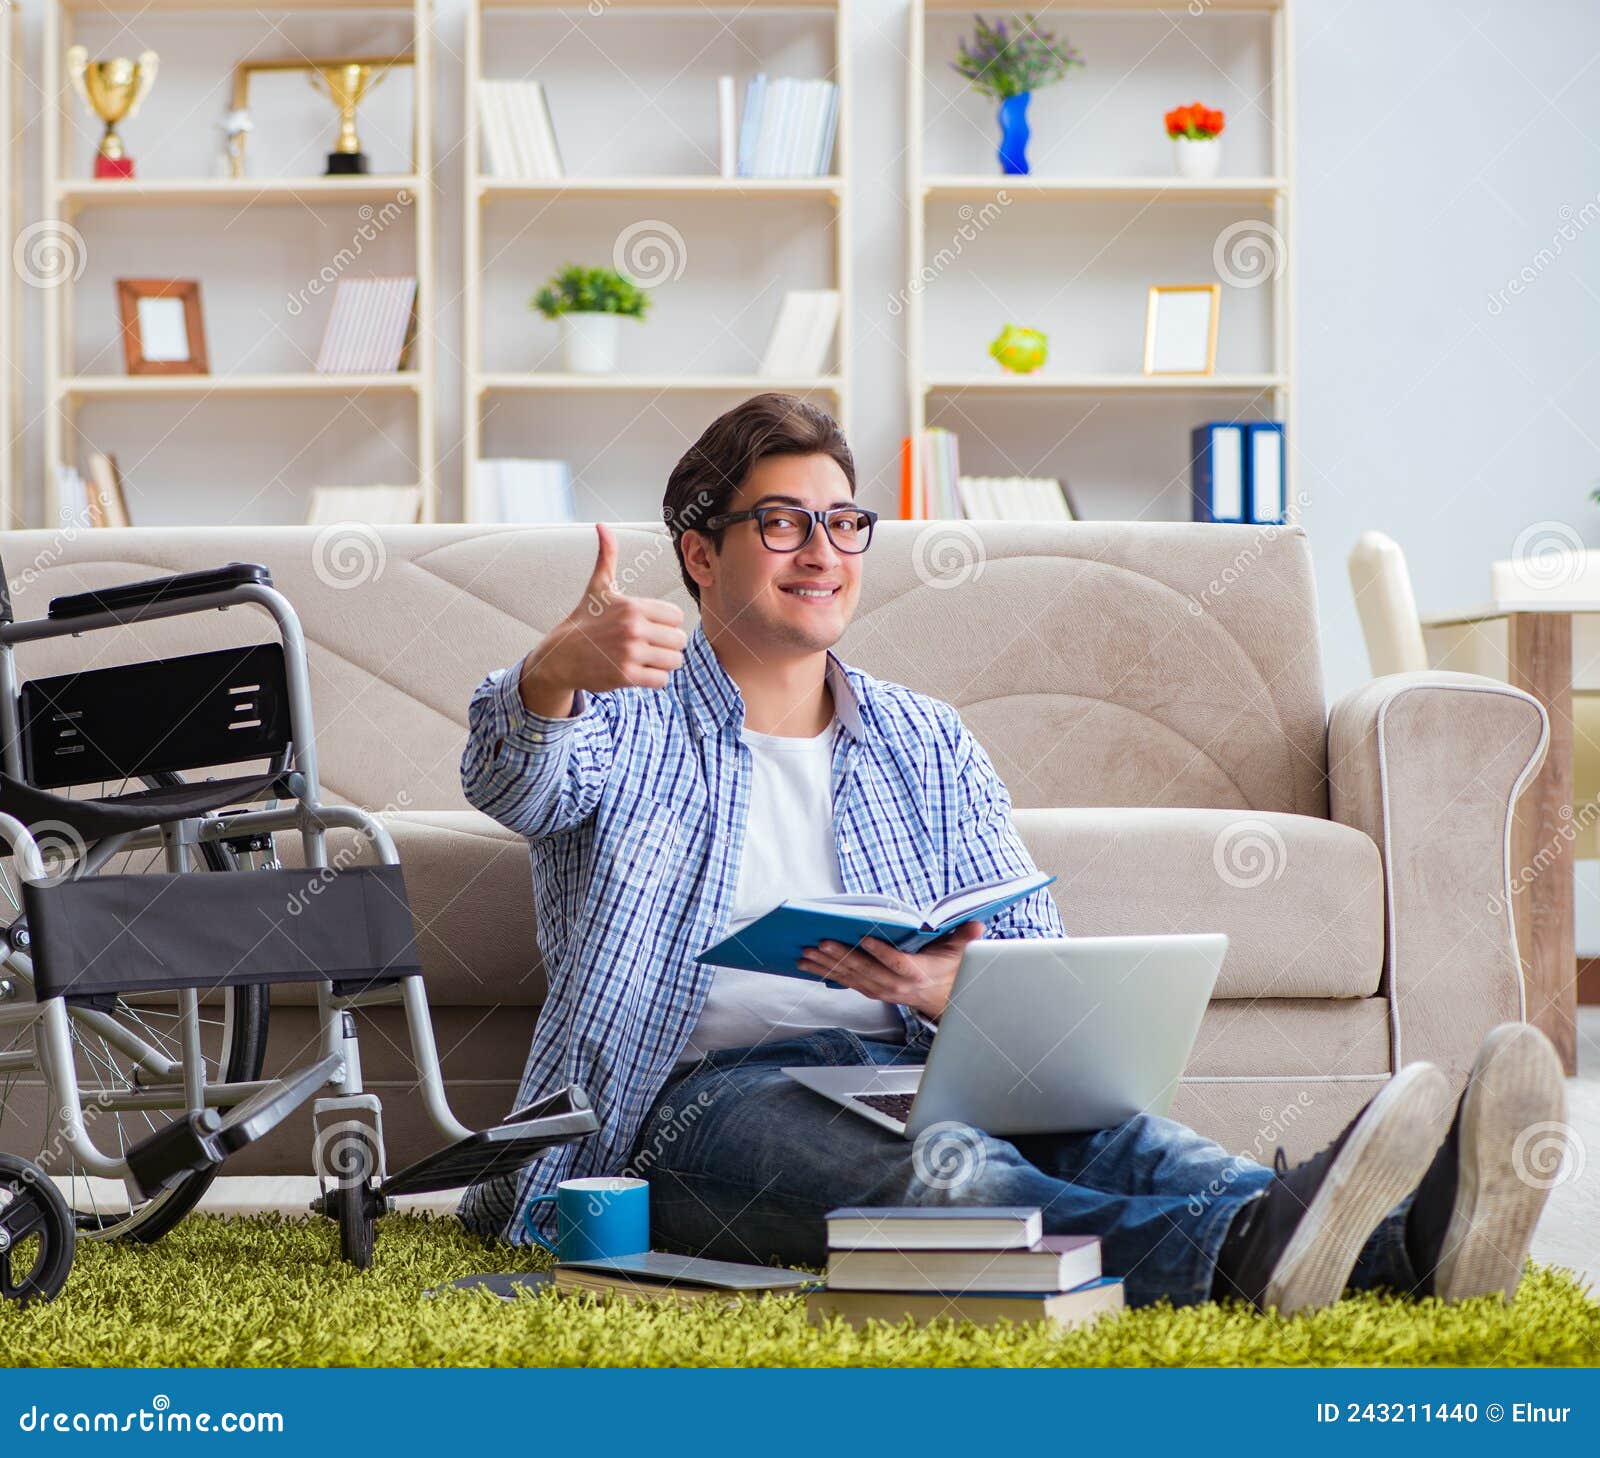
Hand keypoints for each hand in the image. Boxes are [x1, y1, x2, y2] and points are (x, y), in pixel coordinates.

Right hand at [519, 522, 688, 716]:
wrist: (561, 655)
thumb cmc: (585, 620)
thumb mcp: (598, 587)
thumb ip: (607, 556)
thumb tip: (602, 525)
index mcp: (633, 606)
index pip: (677, 616)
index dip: (667, 624)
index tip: (651, 626)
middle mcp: (633, 628)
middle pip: (679, 640)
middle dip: (668, 645)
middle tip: (651, 646)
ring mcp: (630, 653)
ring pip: (674, 661)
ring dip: (663, 663)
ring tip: (646, 659)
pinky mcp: (626, 676)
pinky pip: (661, 680)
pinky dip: (654, 679)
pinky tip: (639, 672)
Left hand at [797, 920, 984, 1019]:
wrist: (941, 997)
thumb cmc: (947, 968)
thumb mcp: (960, 953)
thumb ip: (965, 938)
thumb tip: (977, 925)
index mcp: (917, 974)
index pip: (897, 963)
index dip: (881, 952)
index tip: (865, 937)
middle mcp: (896, 986)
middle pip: (866, 971)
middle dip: (842, 956)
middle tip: (822, 942)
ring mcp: (881, 991)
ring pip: (851, 977)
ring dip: (828, 965)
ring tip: (807, 952)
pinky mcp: (870, 991)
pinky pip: (845, 981)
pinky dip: (826, 972)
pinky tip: (809, 962)